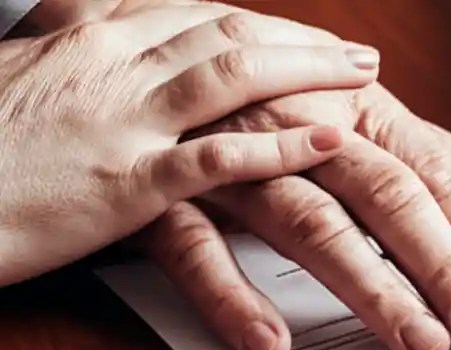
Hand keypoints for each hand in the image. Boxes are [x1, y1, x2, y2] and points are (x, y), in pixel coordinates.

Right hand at [0, 6, 377, 285]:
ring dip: (310, 72)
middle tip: (358, 57)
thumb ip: (76, 73)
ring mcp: (120, 119)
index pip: (194, 15)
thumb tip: (104, 70)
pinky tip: (330, 142)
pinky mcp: (124, 181)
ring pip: (233, 73)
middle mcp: (111, 64)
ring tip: (364, 79)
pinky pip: (218, 158)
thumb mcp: (23, 90)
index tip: (306, 37)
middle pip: (227, 33)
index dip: (261, 25)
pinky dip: (282, 147)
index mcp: (86, 39)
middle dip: (301, 42)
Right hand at [127, 4, 450, 349]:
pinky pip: (195, 246)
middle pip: (387, 196)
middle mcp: (300, 123)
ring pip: (310, 221)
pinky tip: (273, 344)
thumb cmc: (261, 104)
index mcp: (353, 105)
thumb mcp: (352, 121)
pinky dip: (232, 296)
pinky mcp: (161, 194)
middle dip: (443, 266)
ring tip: (418, 340)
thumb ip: (427, 160)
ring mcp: (231, 157)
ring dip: (370, 286)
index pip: (432, 172)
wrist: (130, 66)